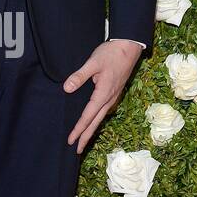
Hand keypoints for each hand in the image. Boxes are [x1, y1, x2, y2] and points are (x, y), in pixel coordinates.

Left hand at [63, 39, 142, 153]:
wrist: (130, 46)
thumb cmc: (112, 53)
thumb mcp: (93, 62)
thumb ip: (79, 76)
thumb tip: (67, 88)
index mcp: (103, 94)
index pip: (88, 116)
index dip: (78, 129)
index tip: (70, 140)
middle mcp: (109, 98)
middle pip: (96, 122)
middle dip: (86, 137)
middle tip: (77, 150)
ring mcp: (113, 96)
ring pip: (100, 118)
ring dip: (91, 130)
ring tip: (83, 141)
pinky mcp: (114, 92)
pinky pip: (104, 111)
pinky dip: (97, 120)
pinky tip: (93, 121)